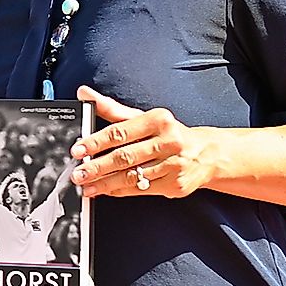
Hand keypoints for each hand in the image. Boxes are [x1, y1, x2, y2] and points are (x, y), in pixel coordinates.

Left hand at [70, 86, 221, 199]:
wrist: (207, 154)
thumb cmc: (169, 134)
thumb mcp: (143, 117)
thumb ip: (112, 109)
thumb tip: (84, 94)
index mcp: (159, 120)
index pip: (121, 132)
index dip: (96, 142)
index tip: (78, 149)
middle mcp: (169, 142)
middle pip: (125, 156)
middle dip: (97, 167)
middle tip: (78, 173)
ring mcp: (173, 165)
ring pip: (132, 176)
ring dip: (105, 183)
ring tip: (86, 186)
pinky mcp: (175, 185)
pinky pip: (141, 190)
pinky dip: (120, 191)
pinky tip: (106, 190)